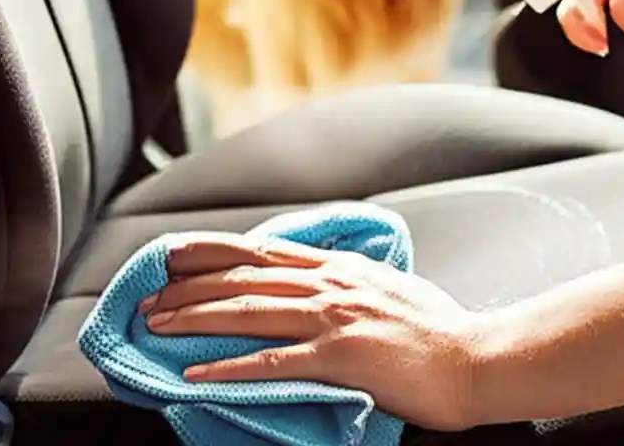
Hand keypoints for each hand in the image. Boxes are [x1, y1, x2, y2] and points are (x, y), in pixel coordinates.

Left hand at [138, 234, 484, 431]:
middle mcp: (330, 285)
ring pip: (248, 311)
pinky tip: (196, 372)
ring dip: (194, 316)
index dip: (211, 251)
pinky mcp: (339, 358)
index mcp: (339, 268)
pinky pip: (272, 362)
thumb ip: (349, 279)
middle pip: (242, 278)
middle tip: (148, 294)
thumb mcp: (387, 286)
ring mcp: (333, 320)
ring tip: (156, 324)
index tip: (172, 254)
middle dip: (188, 284)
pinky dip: (228, 365)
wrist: (475, 359)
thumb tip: (321, 278)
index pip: (260, 252)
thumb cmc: (436, 329)